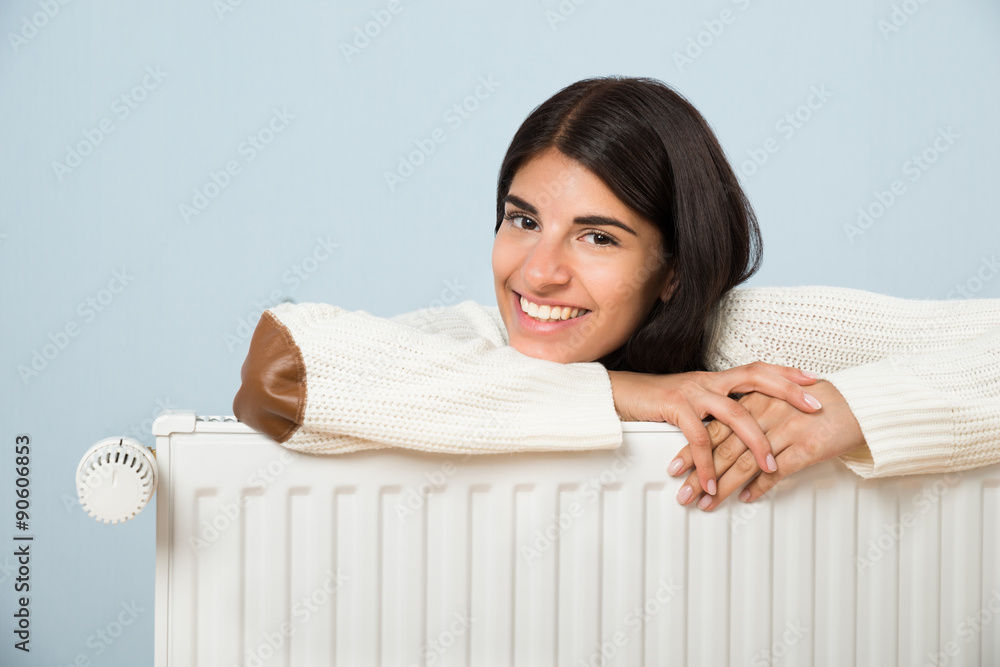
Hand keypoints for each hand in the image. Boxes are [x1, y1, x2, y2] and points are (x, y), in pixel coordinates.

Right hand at [608, 362, 822, 495]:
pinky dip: (708, 465)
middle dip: (788, 392)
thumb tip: (741, 424)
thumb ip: (716, 408)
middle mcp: (710, 381)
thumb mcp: (692, 401)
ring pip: (735, 413)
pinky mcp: (675, 408)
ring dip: (755, 442)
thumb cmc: (656, 401)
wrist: (620, 394)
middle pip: (757, 378)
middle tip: (813, 407)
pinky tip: (712, 484)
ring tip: (769, 466)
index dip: (786, 373)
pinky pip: (699, 438)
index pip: (759, 369)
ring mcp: (693, 392)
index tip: (814, 381)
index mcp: (717, 379)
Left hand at [668, 379, 866, 509]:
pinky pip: (776, 471)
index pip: (715, 426)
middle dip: (699, 473)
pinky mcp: (805, 447)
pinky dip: (760, 486)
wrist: (858, 403)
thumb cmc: (819, 403)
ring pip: (744, 461)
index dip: (692, 448)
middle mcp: (765, 413)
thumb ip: (754, 417)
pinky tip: (747, 499)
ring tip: (706, 503)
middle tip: (682, 493)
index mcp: (755, 400)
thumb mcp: (779, 401)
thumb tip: (729, 439)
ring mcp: (785, 430)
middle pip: (723, 447)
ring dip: (723, 486)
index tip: (675, 466)